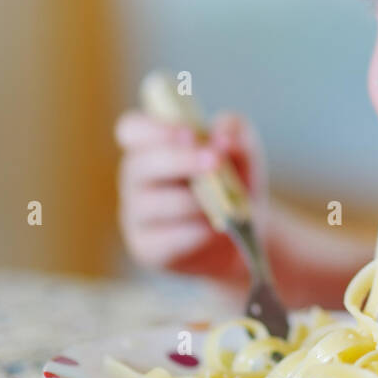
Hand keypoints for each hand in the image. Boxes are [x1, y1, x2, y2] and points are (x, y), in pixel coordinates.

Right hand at [115, 109, 269, 285]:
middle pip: (139, 165)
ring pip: (152, 204)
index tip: (190, 132)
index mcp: (151, 147)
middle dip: (180, 161)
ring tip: (221, 203)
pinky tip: (213, 229)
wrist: (246, 233)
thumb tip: (223, 135)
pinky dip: (193, 234)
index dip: (154, 129)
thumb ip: (236, 132)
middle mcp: (136, 179)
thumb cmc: (234, 182)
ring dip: (190, 201)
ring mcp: (136, 216)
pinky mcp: (147, 249)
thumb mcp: (242, 152)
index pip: (131, 130)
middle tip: (216, 161)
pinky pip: (164, 240)